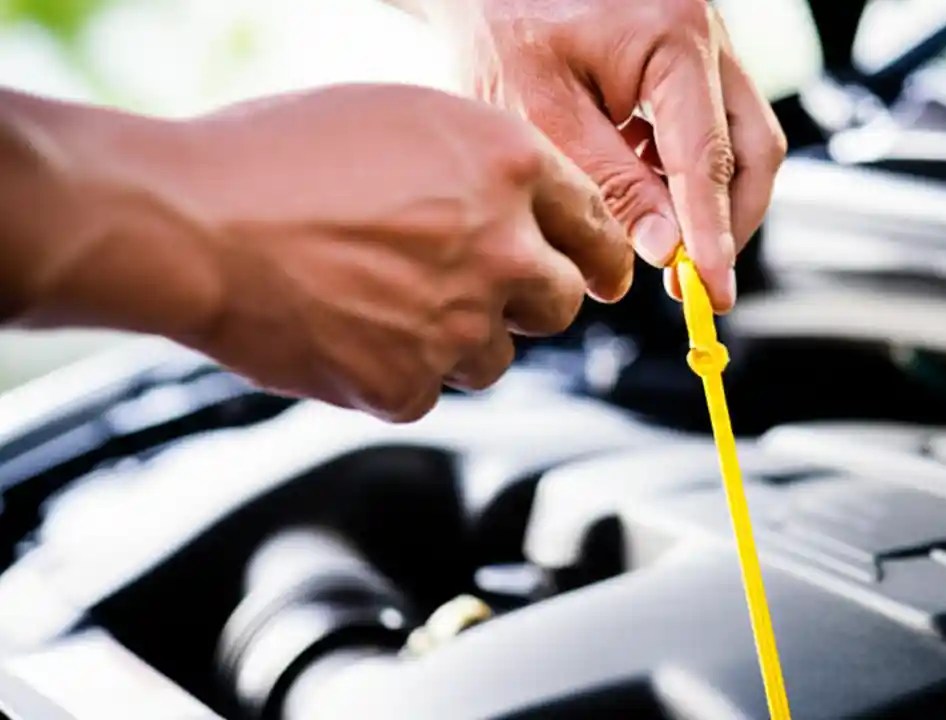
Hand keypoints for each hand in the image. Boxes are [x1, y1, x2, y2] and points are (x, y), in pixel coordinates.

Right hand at [3, 84, 630, 421]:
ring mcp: (459, 324)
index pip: (593, 223)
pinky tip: (347, 332)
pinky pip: (429, 390)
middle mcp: (500, 247)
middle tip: (479, 292)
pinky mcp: (409, 386)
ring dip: (457, 340)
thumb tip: (526, 213)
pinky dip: (396, 372)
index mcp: (507, 164)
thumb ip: (482, 168)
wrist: (191, 224)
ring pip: (496, 357)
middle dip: (529, 302)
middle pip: (563, 303)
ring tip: (380, 301)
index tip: (597, 275)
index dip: (594, 253)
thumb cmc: (277, 156)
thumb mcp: (401, 121)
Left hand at [443, 0, 786, 311]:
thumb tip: (662, 249)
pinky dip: (684, 170)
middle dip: (729, 221)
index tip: (712, 291)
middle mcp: (705, 33)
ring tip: (655, 236)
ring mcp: (703, 42)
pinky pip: (710, 123)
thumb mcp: (545, 113)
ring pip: (739, 139)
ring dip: (707, 198)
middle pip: (754, 148)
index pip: (709, 158)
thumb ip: (611, 185)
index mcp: (674, 38)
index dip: (714, 235)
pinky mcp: (688, 55)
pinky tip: (641, 190)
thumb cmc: (501, 22)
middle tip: (692, 279)